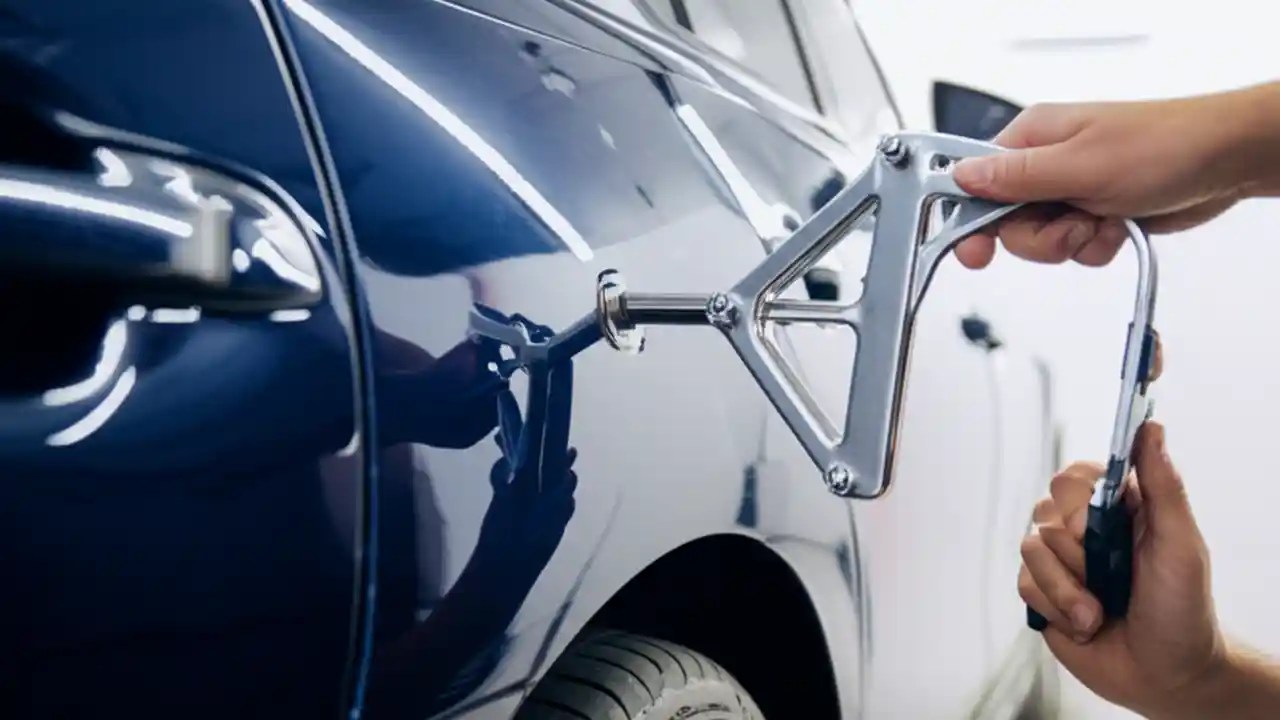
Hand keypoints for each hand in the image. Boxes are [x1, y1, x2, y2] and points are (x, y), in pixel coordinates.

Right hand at [951, 87, 1266, 269]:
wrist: (1224, 160)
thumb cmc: (1164, 146)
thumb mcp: (1080, 165)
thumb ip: (1016, 177)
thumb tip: (962, 176)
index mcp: (1031, 138)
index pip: (974, 182)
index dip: (969, 219)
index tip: (974, 251)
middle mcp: (1045, 162)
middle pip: (1006, 222)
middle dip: (1039, 237)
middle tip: (1071, 226)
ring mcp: (1069, 188)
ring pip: (1040, 239)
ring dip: (1072, 243)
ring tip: (1103, 221)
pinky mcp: (1092, 210)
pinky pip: (1072, 246)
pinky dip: (1094, 246)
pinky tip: (1117, 226)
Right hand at [1019, 422, 1227, 716]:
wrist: (1164, 676)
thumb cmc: (1182, 611)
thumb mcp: (1181, 545)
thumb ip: (1164, 486)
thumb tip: (1151, 428)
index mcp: (1118, 509)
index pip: (1074, 476)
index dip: (1078, 500)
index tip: (1098, 525)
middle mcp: (1084, 530)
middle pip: (1045, 509)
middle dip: (1076, 550)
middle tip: (1108, 573)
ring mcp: (1060, 562)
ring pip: (1031, 548)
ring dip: (1069, 588)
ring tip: (1100, 611)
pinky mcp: (1042, 593)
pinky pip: (1025, 583)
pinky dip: (1056, 607)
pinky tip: (1084, 623)